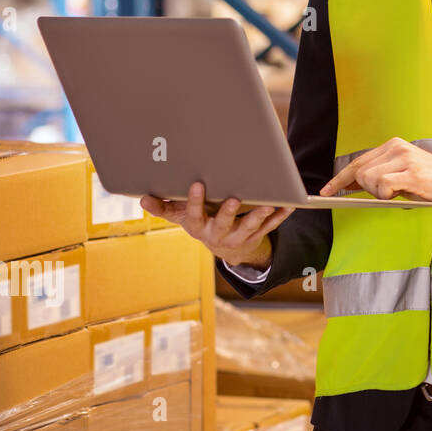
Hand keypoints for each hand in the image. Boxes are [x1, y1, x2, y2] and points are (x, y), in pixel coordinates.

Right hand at [139, 182, 290, 268]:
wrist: (223, 246)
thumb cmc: (201, 222)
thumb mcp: (180, 217)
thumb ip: (163, 207)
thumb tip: (141, 198)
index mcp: (198, 226)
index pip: (194, 214)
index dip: (194, 201)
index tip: (196, 184)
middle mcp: (218, 233)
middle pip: (223, 223)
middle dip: (228, 212)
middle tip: (235, 199)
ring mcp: (238, 236)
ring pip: (249, 228)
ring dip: (259, 217)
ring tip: (268, 205)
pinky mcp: (256, 236)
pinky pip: (270, 227)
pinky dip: (280, 216)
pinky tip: (290, 205)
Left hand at [320, 137, 431, 210]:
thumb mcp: (404, 174)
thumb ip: (380, 175)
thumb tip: (351, 184)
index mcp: (394, 145)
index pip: (358, 161)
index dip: (341, 178)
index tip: (326, 191)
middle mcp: (397, 148)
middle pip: (360, 173)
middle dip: (366, 189)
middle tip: (387, 194)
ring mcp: (405, 159)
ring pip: (370, 180)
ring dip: (380, 194)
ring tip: (400, 193)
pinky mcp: (412, 174)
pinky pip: (384, 187)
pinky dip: (388, 196)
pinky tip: (402, 194)